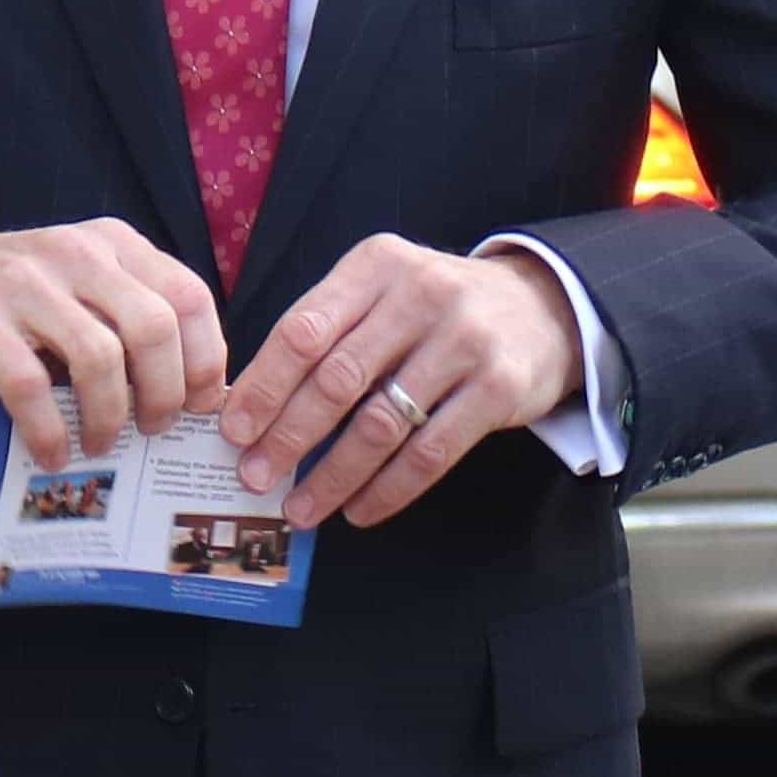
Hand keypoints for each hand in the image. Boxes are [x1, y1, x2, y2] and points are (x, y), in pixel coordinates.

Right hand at [0, 220, 227, 466]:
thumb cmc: (15, 298)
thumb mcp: (81, 287)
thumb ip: (131, 318)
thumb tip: (193, 395)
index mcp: (111, 242)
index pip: (188, 296)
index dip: (207, 360)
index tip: (202, 406)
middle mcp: (72, 251)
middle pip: (154, 328)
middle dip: (165, 393)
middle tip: (153, 430)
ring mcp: (21, 280)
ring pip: (99, 357)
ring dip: (109, 417)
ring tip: (102, 444)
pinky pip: (30, 385)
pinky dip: (50, 431)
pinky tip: (53, 453)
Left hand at [219, 237, 585, 529]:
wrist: (542, 308)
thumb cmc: (437, 309)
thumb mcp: (382, 291)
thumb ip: (328, 331)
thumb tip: (254, 407)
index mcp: (377, 266)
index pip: (304, 330)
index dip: (263, 386)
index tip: (233, 431)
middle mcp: (421, 295)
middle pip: (338, 379)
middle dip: (288, 436)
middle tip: (255, 478)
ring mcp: (464, 341)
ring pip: (382, 423)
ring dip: (333, 475)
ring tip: (301, 508)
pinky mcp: (499, 388)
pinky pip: (431, 452)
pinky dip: (389, 489)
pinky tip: (359, 510)